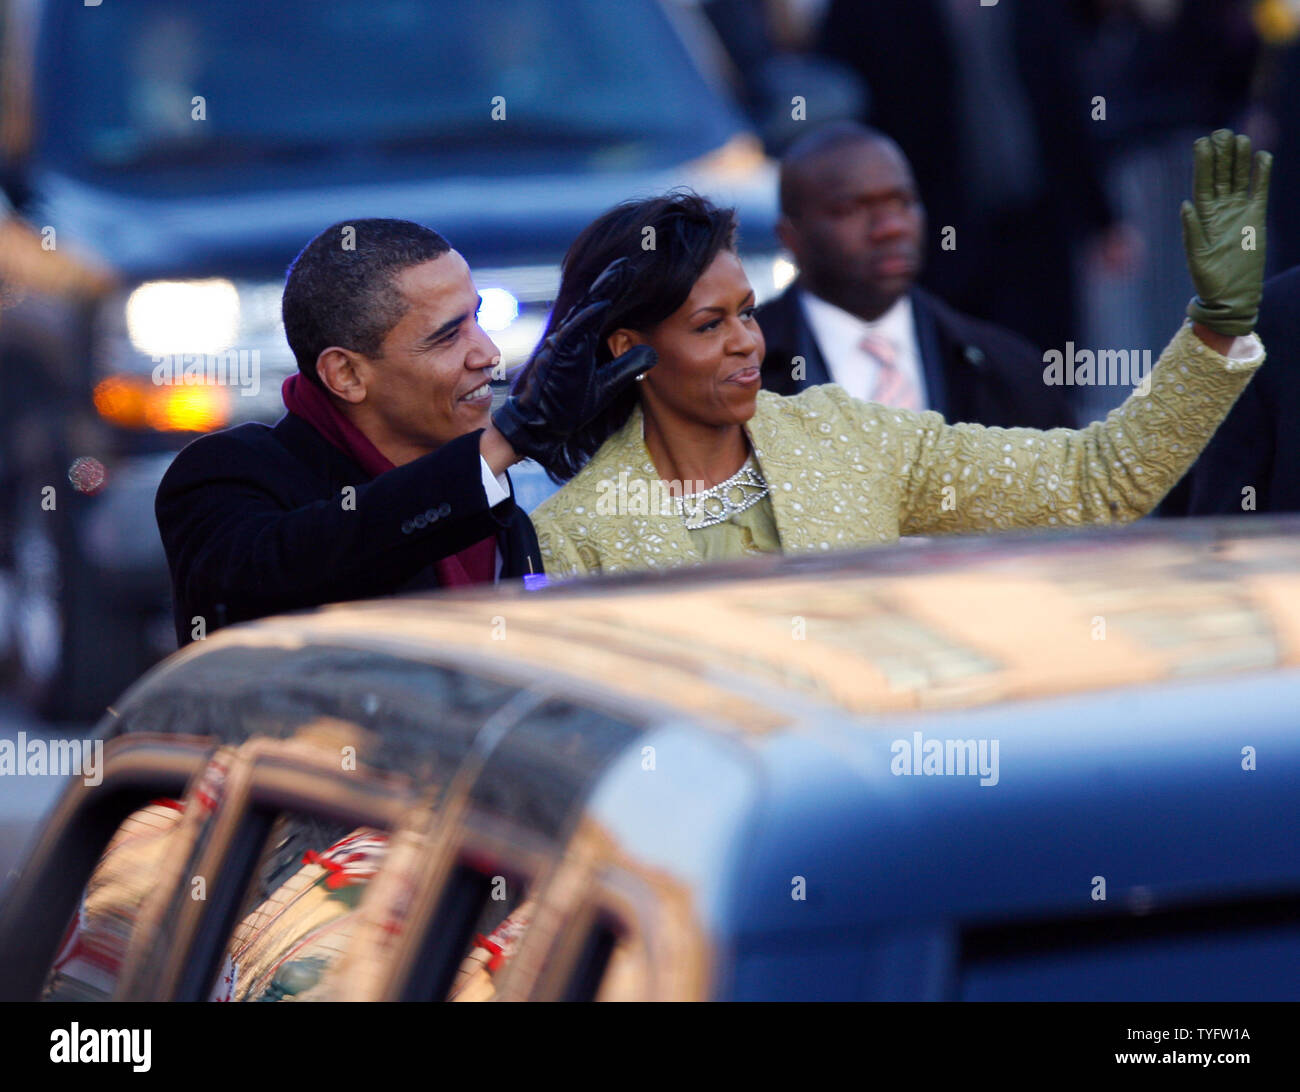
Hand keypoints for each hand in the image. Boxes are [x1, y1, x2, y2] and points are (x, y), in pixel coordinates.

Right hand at [491, 256, 655, 468]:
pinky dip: (587, 317)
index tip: (635, 269)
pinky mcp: (556, 355)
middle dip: (612, 278)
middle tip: (631, 258)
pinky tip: (602, 302)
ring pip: (584, 309)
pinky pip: (573, 332)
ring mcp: (562, 343)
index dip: (617, 287)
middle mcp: (571, 336)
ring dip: (602, 288)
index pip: (603, 307)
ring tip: (621, 269)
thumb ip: (627, 367)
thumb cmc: (566, 405)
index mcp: (583, 340)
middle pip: (594, 300)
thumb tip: (652, 352)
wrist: (540, 425)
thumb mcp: (606, 385)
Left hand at [1181, 129, 1270, 336]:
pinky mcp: (1256, 218)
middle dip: (1221, 154)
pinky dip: (1261, 175)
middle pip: (1220, 175)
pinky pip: (1259, 191)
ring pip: (1239, 179)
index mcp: (1203, 216)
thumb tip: (1186, 204)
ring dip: (1240, 159)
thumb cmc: (1209, 279)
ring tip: (1240, 138)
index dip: (1202, 163)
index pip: (1202, 183)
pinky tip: (1263, 156)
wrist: (1232, 295)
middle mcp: (1220, 210)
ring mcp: (1238, 212)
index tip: (1201, 141)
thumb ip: (1192, 230)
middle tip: (1222, 132)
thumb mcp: (1196, 255)